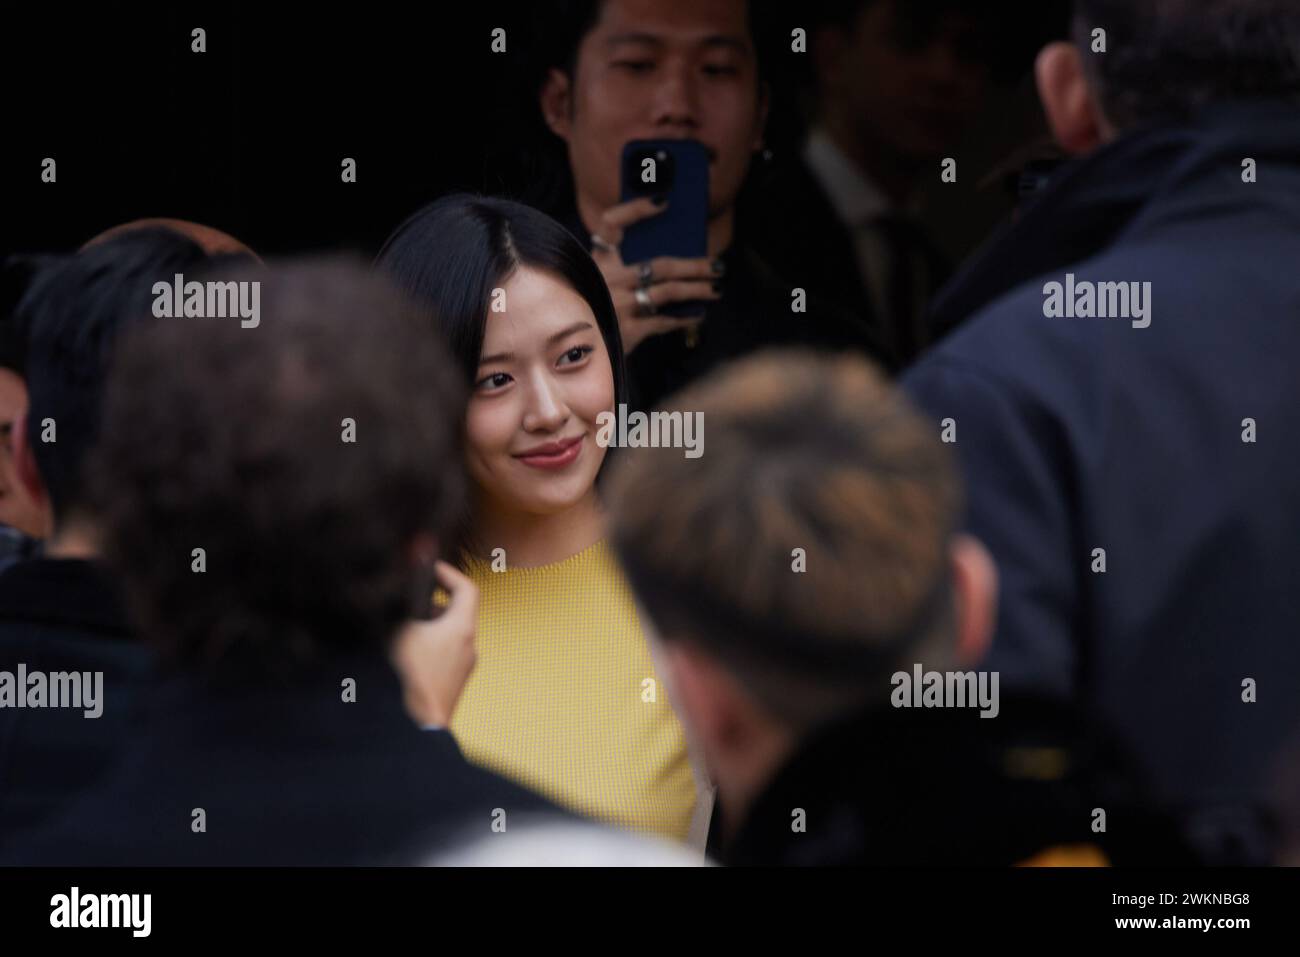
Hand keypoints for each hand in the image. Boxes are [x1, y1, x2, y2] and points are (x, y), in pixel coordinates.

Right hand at [391, 561, 478, 727]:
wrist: (421, 724)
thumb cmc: (414, 677)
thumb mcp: (403, 632)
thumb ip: (405, 607)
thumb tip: (401, 590)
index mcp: (463, 627)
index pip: (467, 588)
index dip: (449, 574)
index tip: (431, 570)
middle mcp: (470, 644)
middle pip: (458, 611)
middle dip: (434, 602)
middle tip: (411, 601)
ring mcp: (465, 665)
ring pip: (450, 634)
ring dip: (430, 626)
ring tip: (404, 630)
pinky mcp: (455, 681)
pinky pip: (446, 653)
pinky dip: (430, 646)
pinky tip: (408, 654)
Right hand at [588, 196, 721, 354]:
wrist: (574, 350)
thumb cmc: (594, 309)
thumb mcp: (598, 281)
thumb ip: (621, 267)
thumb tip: (674, 260)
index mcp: (597, 260)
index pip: (612, 223)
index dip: (636, 209)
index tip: (663, 200)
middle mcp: (606, 279)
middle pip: (660, 265)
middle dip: (694, 265)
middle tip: (717, 265)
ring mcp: (617, 304)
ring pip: (668, 292)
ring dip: (697, 290)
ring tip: (716, 288)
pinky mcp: (627, 330)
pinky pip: (665, 321)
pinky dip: (685, 317)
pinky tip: (699, 313)